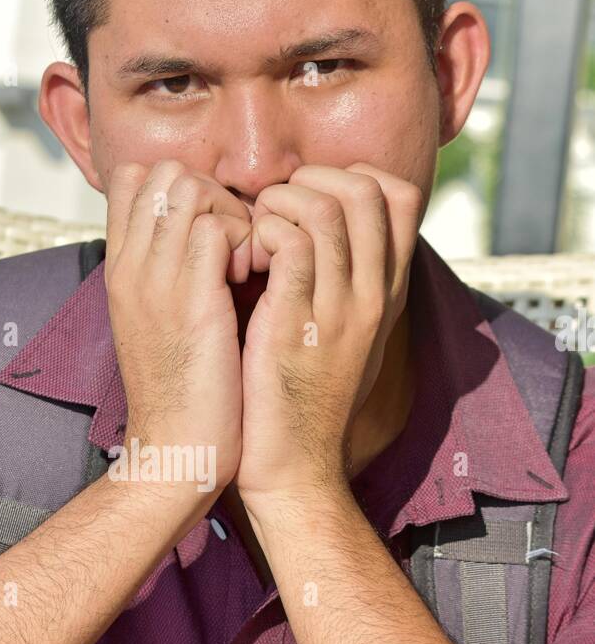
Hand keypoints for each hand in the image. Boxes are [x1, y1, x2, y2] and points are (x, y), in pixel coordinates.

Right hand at [104, 160, 252, 497]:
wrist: (178, 452)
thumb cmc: (184, 393)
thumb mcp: (161, 322)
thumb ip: (173, 274)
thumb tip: (208, 237)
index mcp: (120, 270)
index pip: (135, 179)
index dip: (182, 187)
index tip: (211, 230)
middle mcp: (131, 266)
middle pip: (163, 172)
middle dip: (211, 192)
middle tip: (236, 244)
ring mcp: (156, 281)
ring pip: (191, 188)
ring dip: (231, 213)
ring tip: (244, 263)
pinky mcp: (191, 301)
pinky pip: (219, 228)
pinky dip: (246, 242)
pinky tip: (253, 281)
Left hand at [234, 163, 421, 510]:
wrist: (293, 466)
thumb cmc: (302, 396)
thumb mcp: (344, 335)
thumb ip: (345, 283)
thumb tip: (324, 231)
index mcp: (386, 293)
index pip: (399, 196)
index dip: (350, 177)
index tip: (306, 201)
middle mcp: (372, 295)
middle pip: (366, 189)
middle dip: (310, 179)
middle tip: (274, 209)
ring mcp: (339, 310)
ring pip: (327, 207)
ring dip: (278, 203)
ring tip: (256, 234)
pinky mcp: (297, 326)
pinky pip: (292, 246)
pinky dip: (261, 236)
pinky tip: (244, 263)